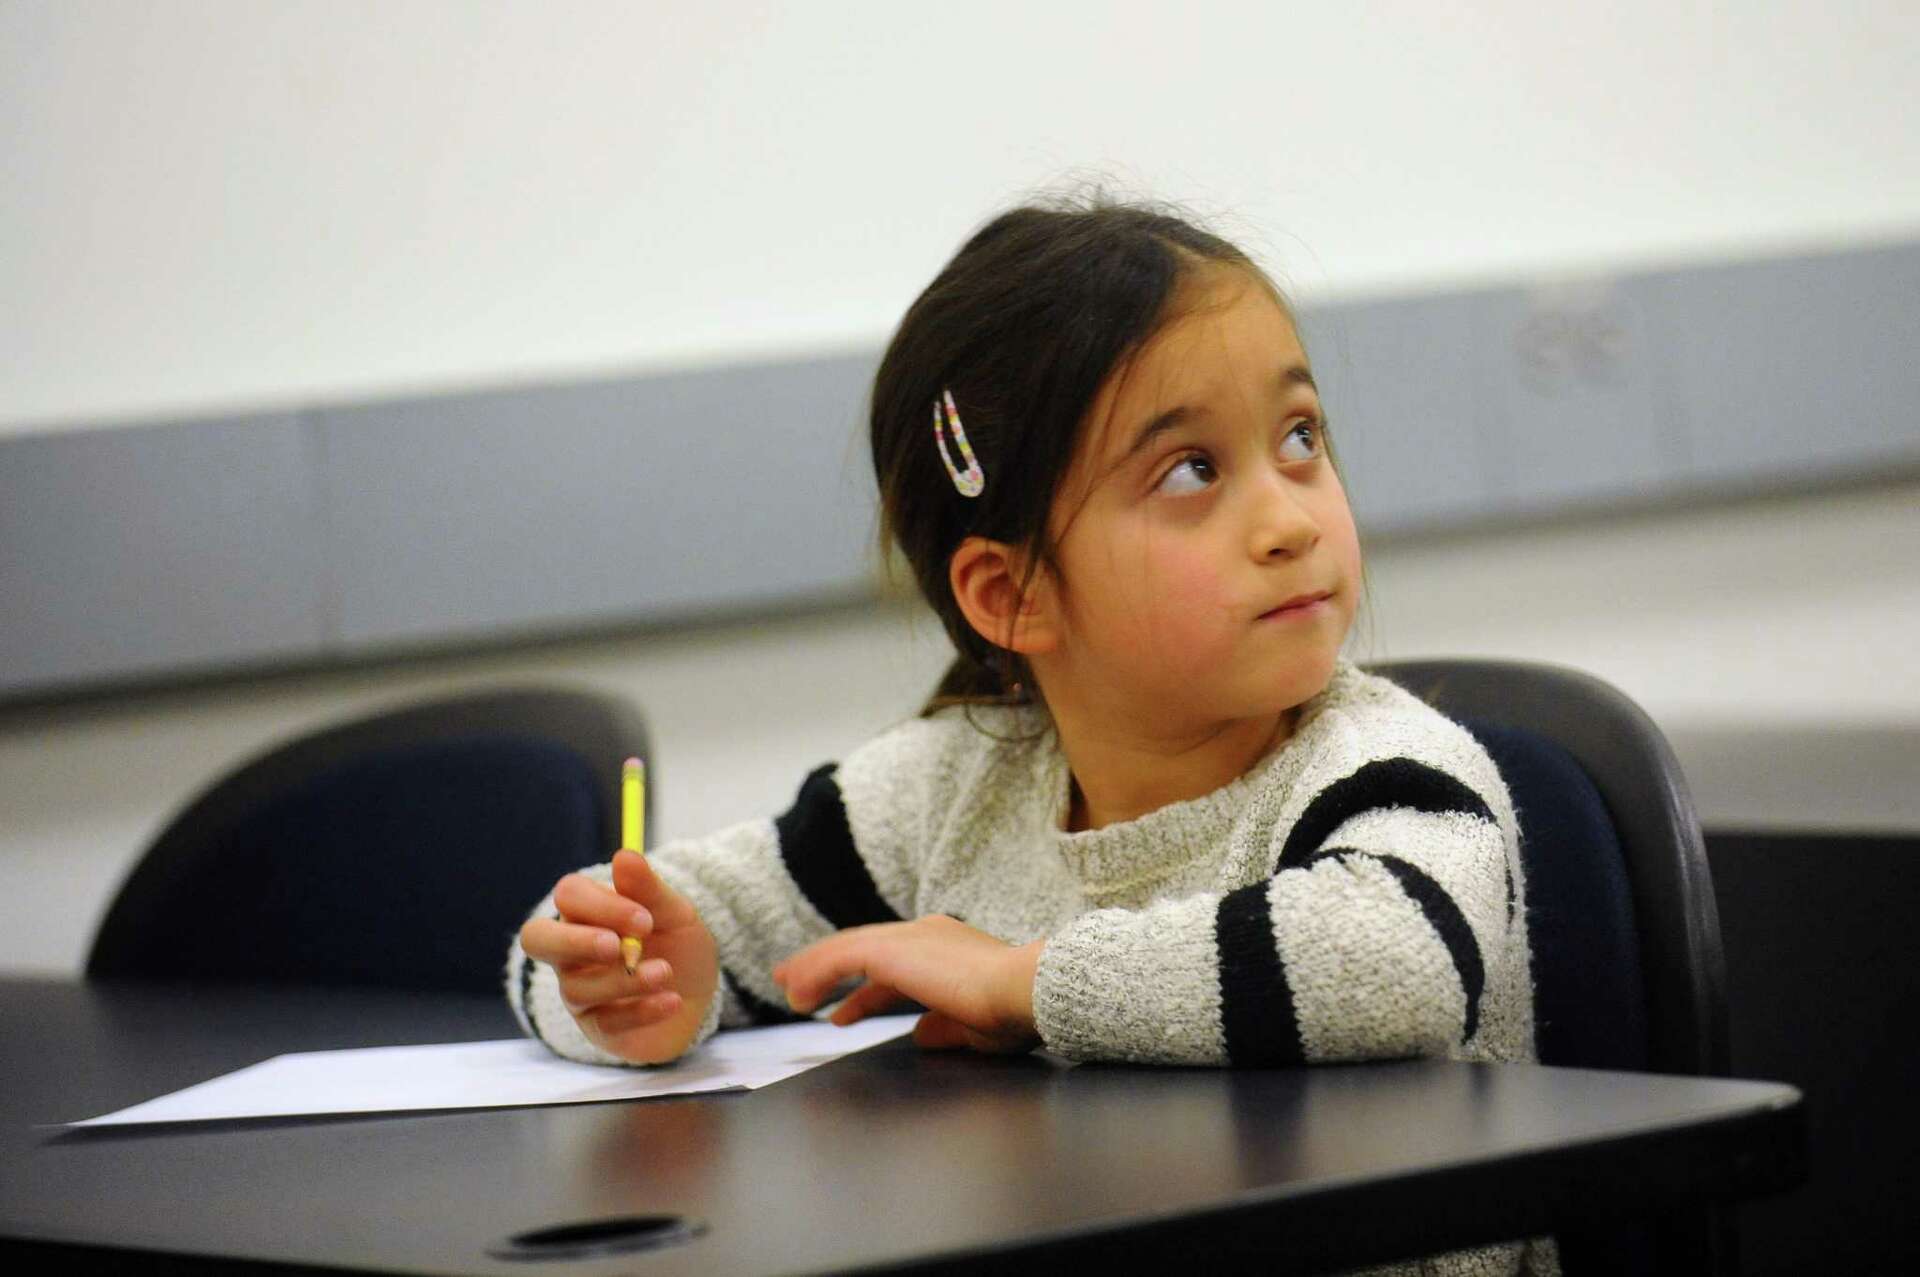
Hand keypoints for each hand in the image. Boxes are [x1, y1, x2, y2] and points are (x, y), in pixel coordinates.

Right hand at [518, 851, 717, 1063]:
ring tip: (665, 972)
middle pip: (537, 939)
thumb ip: (649, 889)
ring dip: (623, 980)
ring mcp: (580, 992)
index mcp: (587, 913)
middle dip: (574, 941)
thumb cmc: (677, 945)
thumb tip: (623, 855)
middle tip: (616, 946)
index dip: (601, 906)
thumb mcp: (674, 913)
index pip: (570, 897)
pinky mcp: (599, 1028)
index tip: (645, 919)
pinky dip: (641, 1011)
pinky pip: (606, 1023)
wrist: (701, 994)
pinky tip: (672, 1000)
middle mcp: (571, 952)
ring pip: (576, 988)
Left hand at [770, 915, 1043, 1054]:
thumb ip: (944, 1028)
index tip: (843, 1010)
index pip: (894, 966)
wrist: (1023, 990)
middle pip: (863, 948)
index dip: (863, 990)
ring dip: (812, 969)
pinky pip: (840, 957)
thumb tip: (921, 1034)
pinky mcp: (891, 951)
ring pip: (846, 948)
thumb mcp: (972, 1025)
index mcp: (947, 948)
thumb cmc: (1012, 1011)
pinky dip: (816, 973)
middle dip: (827, 968)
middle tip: (795, 984)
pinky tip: (798, 993)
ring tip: (787, 990)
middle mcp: (926, 934)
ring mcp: (908, 938)